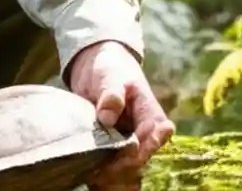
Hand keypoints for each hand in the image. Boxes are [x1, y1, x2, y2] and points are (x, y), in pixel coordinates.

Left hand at [67, 40, 174, 189]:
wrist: (97, 66)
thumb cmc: (110, 68)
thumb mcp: (111, 75)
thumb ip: (112, 94)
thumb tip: (108, 118)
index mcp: (151, 115)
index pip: (153, 139)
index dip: (138, 151)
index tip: (121, 155)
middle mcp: (143, 133)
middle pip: (139, 159)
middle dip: (121, 168)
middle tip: (99, 172)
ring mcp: (127, 141)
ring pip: (126, 167)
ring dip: (111, 173)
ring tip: (93, 176)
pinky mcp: (111, 146)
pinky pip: (111, 165)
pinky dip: (101, 172)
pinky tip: (88, 175)